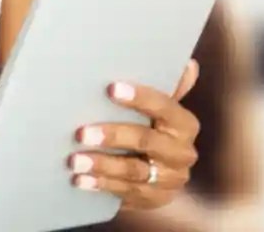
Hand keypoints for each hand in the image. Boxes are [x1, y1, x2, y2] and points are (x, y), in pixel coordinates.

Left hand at [66, 60, 201, 210]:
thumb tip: (189, 64)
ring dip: (101, 165)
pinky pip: (126, 192)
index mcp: (184, 124)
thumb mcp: (162, 109)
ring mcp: (169, 179)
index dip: (140, 97)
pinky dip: (101, 185)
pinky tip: (81, 180)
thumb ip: (169, 88)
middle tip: (80, 133)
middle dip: (112, 136)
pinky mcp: (154, 198)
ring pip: (133, 171)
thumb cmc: (155, 128)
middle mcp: (182, 153)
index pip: (164, 107)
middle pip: (146, 141)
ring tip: (74, 160)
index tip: (111, 88)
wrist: (164, 174)